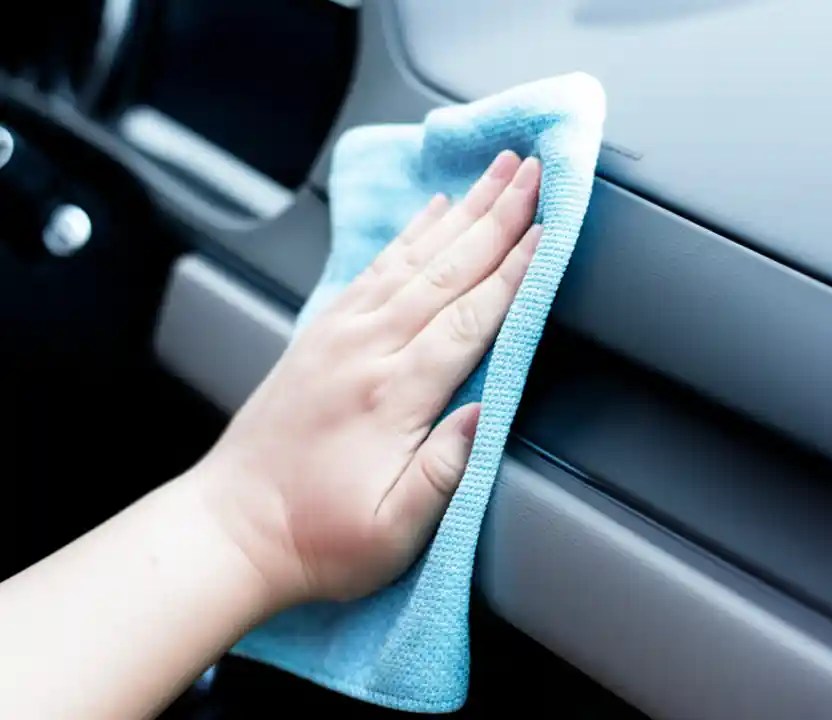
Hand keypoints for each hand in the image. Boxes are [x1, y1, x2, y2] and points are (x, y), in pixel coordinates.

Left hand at [187, 150, 541, 605]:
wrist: (231, 531)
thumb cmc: (317, 540)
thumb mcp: (393, 532)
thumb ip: (444, 472)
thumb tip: (488, 410)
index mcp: (392, 396)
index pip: (468, 318)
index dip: (515, 271)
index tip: (548, 229)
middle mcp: (365, 351)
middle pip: (447, 270)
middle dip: (498, 217)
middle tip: (535, 172)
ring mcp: (339, 336)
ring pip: (414, 257)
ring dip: (462, 211)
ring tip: (497, 172)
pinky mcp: (321, 335)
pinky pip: (376, 267)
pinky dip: (410, 232)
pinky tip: (433, 210)